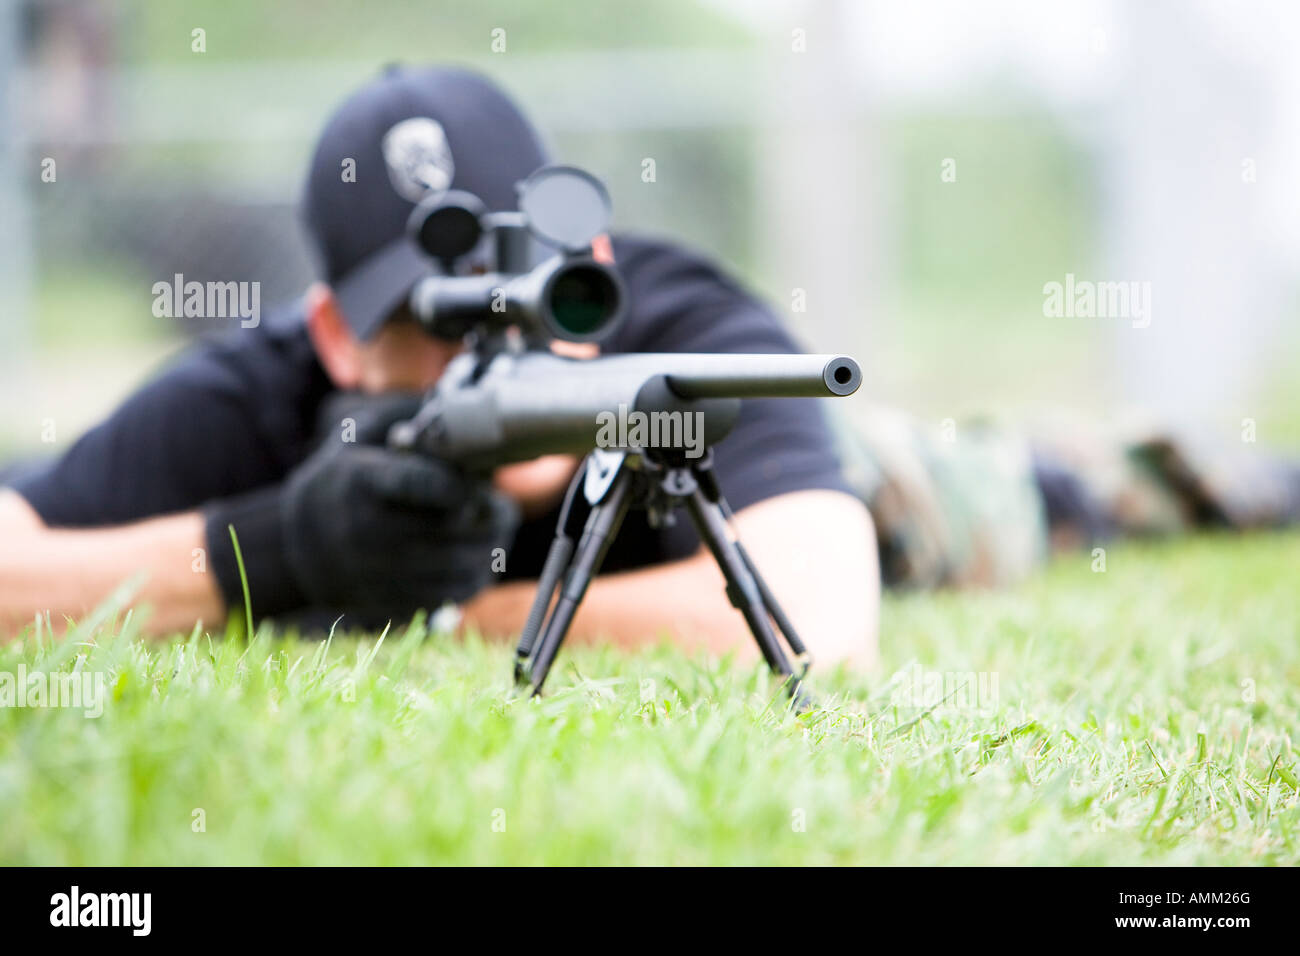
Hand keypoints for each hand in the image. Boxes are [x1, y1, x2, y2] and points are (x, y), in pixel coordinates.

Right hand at [281, 440, 518, 617]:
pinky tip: (481, 558)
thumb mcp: (366, 442)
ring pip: (459, 562)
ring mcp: (378, 570)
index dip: (458, 484)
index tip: (479, 482)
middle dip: (489, 515)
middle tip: (504, 507)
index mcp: (361, 481)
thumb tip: (472, 431)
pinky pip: (452, 592)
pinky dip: (476, 575)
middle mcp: (366, 529)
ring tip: (499, 530)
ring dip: (490, 546)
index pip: (418, 482)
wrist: (307, 545)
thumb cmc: (355, 482)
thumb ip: (416, 433)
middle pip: (451, 525)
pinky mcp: (393, 600)